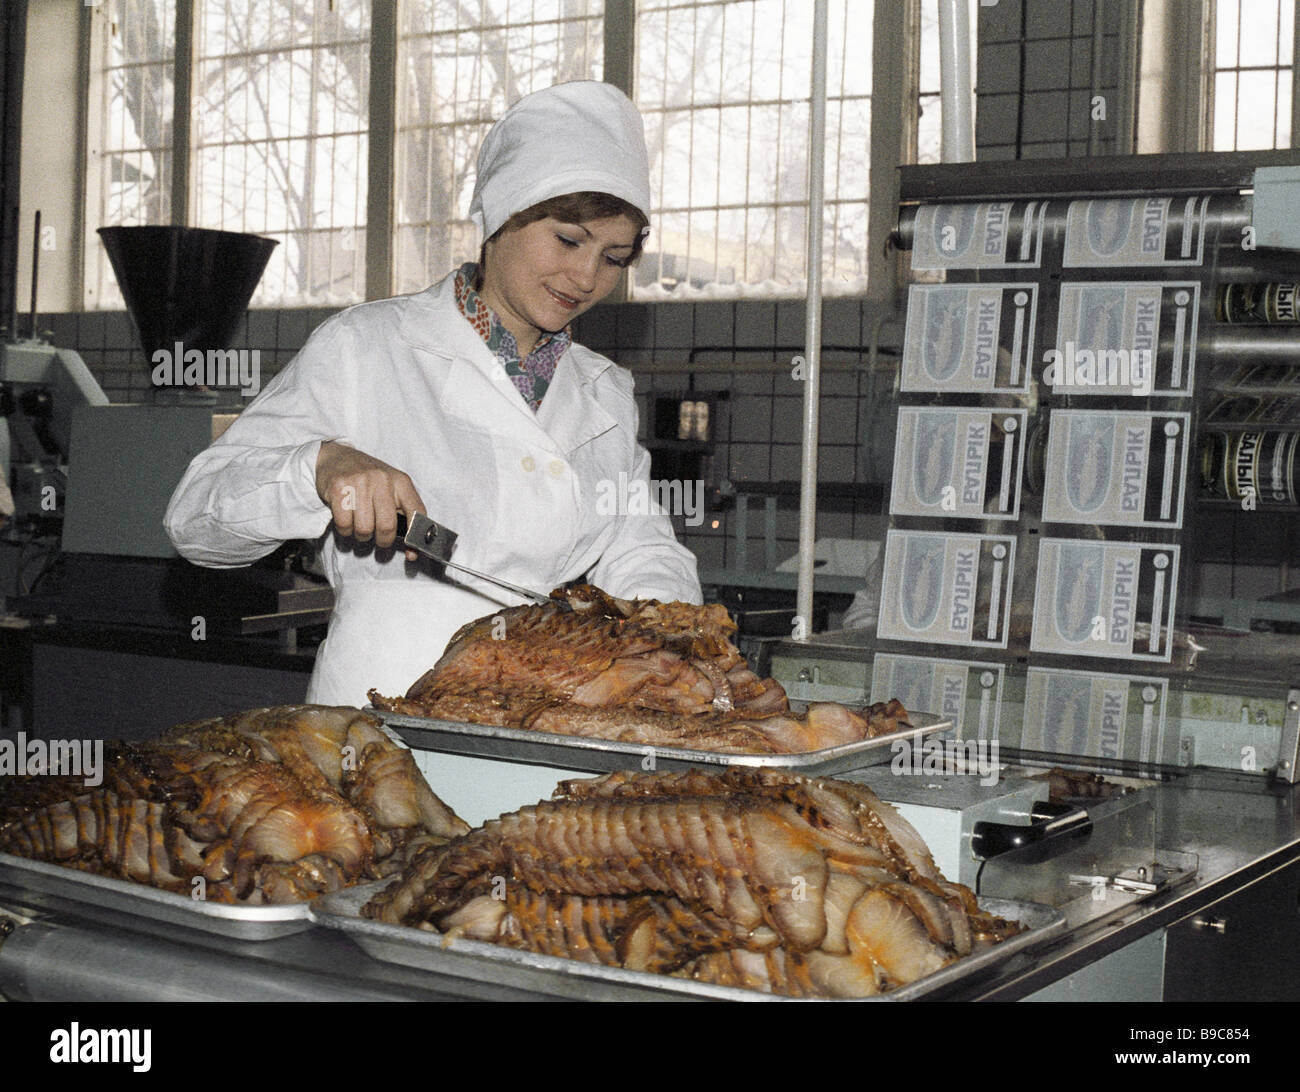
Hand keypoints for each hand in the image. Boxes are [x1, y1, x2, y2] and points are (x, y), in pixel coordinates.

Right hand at [315, 441, 423, 557]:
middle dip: (382, 540)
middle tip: (377, 538)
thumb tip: (412, 550)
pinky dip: (345, 530)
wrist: (336, 457)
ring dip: (361, 535)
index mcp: (401, 481)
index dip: (415, 539)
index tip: (411, 554)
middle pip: (387, 527)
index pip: (417, 513)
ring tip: (359, 523)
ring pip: (364, 529)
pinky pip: (344, 525)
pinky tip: (346, 518)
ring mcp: (360, 482)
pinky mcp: (339, 487)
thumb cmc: (367, 478)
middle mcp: (383, 480)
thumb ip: (403, 512)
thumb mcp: (391, 488)